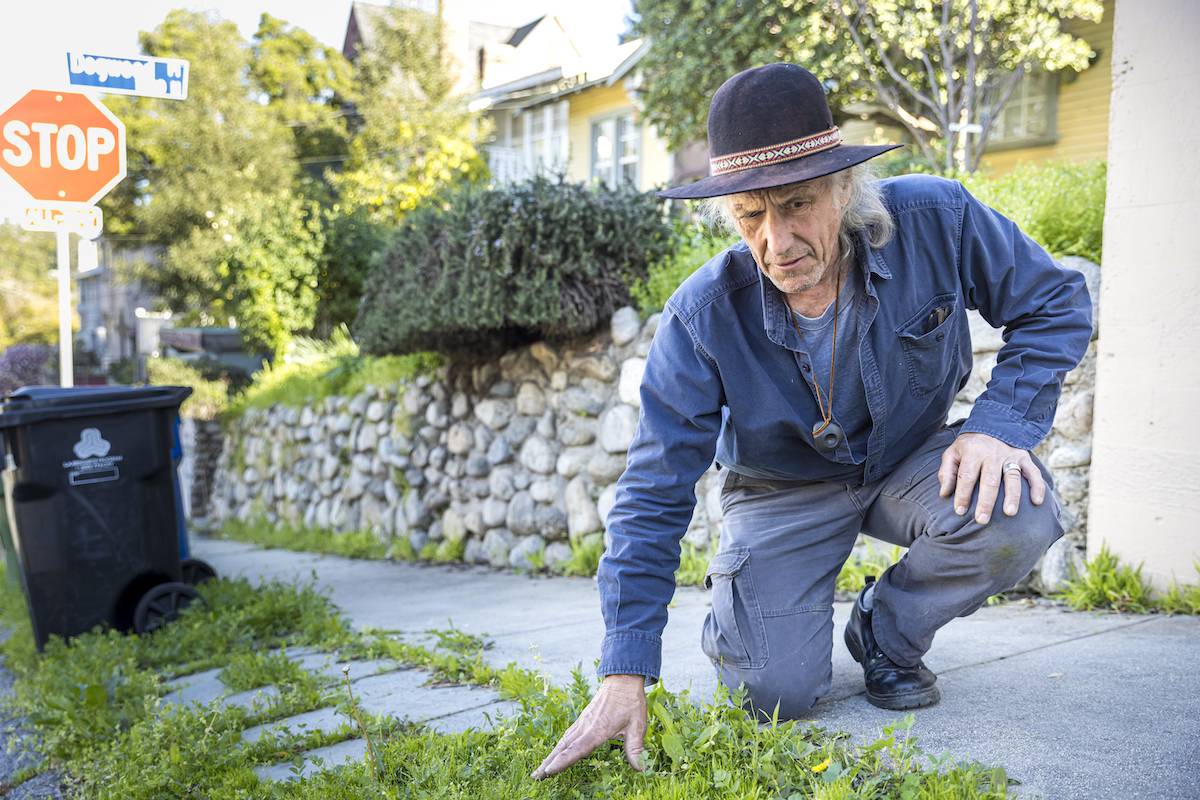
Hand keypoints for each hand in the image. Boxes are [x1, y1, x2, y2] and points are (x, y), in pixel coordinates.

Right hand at [532, 674, 647, 779]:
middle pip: (563, 748)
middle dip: (549, 763)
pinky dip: (559, 746)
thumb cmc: (630, 701)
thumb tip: (640, 769)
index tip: (549, 771)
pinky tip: (556, 752)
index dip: (563, 761)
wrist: (623, 679)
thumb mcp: (637, 725)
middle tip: (536, 777)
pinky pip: (568, 735)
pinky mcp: (583, 719)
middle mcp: (586, 727)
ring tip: (540, 770)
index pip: (577, 749)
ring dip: (551, 755)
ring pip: (563, 741)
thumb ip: (635, 748)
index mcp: (598, 730)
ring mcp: (583, 722)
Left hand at [938, 432, 1045, 524]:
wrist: (993, 422)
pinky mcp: (1024, 457)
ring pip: (1012, 477)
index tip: (959, 511)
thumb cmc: (970, 445)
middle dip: (986, 501)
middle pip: (989, 480)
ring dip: (1012, 496)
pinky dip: (1037, 486)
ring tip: (1009, 513)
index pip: (966, 476)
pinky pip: (1033, 472)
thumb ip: (947, 472)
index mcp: (972, 452)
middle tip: (982, 520)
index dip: (962, 494)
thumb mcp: (953, 452)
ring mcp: (1010, 455)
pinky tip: (1036, 502)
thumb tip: (944, 494)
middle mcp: (992, 454)